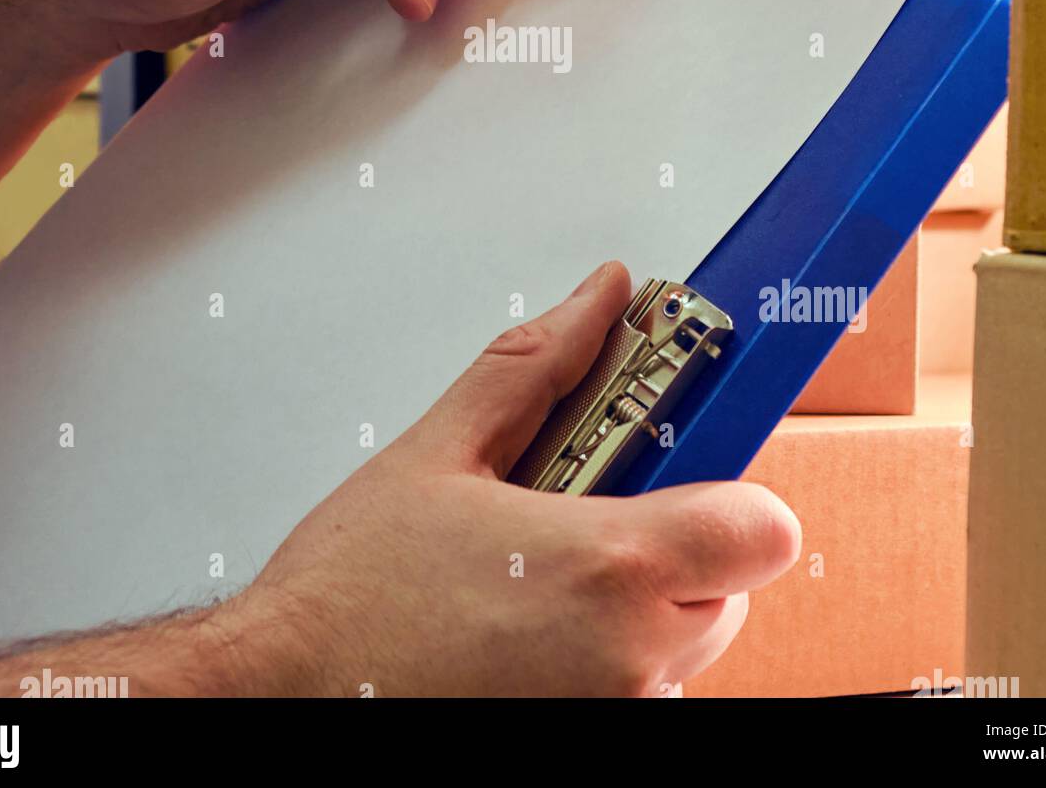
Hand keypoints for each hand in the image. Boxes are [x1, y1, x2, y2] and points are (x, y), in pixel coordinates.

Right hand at [210, 262, 800, 696]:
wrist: (282, 695)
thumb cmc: (347, 598)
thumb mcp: (439, 451)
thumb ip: (536, 367)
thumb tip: (596, 302)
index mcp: (609, 569)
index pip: (763, 527)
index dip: (731, 485)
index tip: (692, 457)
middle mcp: (630, 661)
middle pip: (730, 582)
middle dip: (672, 537)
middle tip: (587, 510)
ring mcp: (613, 716)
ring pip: (683, 641)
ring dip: (634, 601)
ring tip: (536, 573)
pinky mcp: (591, 743)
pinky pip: (636, 686)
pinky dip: (602, 654)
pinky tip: (525, 626)